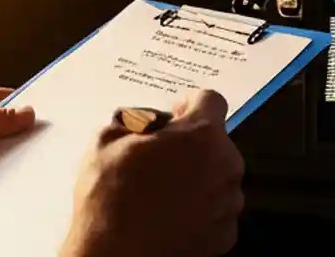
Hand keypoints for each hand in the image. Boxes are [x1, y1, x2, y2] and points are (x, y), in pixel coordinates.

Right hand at [61, 90, 244, 256]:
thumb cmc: (110, 200)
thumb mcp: (106, 141)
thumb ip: (133, 121)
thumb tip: (142, 123)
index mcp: (202, 135)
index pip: (210, 100)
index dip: (189, 103)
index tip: (176, 113)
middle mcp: (226, 166)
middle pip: (215, 142)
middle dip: (189, 145)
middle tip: (157, 158)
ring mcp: (229, 203)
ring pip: (217, 177)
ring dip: (195, 177)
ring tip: (159, 192)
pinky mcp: (225, 234)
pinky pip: (216, 210)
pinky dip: (198, 210)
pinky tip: (168, 216)